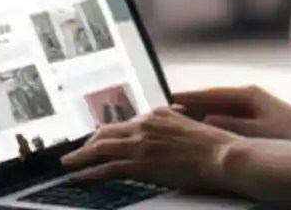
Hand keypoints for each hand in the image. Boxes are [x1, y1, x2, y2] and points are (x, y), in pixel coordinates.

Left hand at [62, 107, 239, 192]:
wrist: (222, 155)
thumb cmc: (214, 146)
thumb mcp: (191, 125)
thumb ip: (175, 123)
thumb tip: (171, 121)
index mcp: (158, 114)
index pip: (125, 123)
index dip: (108, 132)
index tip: (98, 138)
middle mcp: (145, 124)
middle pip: (107, 133)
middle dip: (89, 142)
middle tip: (76, 151)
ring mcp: (141, 143)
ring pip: (101, 148)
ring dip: (81, 157)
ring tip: (68, 163)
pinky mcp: (141, 162)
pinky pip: (107, 168)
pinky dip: (90, 172)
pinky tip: (80, 177)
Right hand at [175, 85, 290, 141]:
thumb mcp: (259, 133)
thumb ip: (231, 126)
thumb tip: (205, 119)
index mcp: (246, 94)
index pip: (208, 93)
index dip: (185, 98)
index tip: (165, 101)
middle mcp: (246, 96)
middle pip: (208, 100)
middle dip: (186, 107)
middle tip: (161, 114)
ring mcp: (249, 106)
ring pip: (214, 109)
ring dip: (196, 116)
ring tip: (173, 123)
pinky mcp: (254, 117)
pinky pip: (223, 118)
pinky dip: (209, 123)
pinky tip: (199, 132)